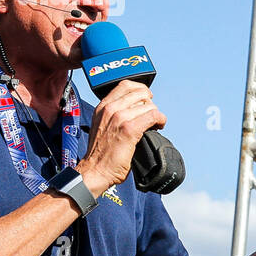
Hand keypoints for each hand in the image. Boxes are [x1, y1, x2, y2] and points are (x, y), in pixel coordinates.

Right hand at [77, 79, 166, 195]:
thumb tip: (135, 108)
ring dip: (156, 114)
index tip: (146, 99)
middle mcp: (110, 109)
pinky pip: (153, 116)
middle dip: (150, 103)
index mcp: (103, 106)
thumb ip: (114, 113)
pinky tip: (159, 126)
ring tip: (154, 124)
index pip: (126, 85)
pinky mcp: (129, 129)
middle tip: (151, 115)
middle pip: (140, 93)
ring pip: (149, 105)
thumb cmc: (101, 152)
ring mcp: (119, 118)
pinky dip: (160, 120)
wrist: (95, 170)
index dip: (141, 90)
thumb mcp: (102, 125)